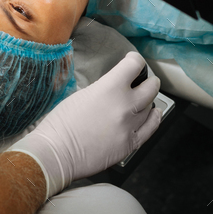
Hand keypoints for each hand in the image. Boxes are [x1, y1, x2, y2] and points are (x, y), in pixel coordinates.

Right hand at [8, 52, 160, 197]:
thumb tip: (115, 89)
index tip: (133, 62)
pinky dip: (154, 118)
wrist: (58, 152)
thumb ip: (103, 89)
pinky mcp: (131, 144)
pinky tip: (154, 113)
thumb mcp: (81, 95)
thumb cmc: (61, 124)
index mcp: (110, 88)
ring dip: (147, 101)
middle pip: (150, 86)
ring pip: (151, 106)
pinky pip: (151, 127)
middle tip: (144, 80)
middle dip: (148, 80)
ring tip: (143, 99)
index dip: (134, 61)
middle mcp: (125, 104)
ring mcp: (130, 125)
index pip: (134, 65)